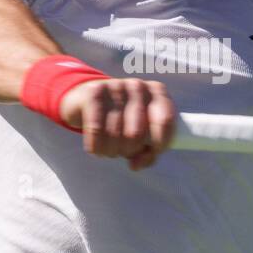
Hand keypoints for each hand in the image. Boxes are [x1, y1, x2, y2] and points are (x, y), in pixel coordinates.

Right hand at [59, 78, 176, 170]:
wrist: (87, 99)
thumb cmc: (121, 121)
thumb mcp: (140, 133)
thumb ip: (147, 152)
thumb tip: (136, 165)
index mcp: (157, 93)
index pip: (165, 121)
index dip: (158, 145)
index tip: (147, 155)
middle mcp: (138, 87)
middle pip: (137, 133)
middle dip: (129, 151)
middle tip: (123, 152)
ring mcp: (116, 87)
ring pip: (115, 134)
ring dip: (111, 152)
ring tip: (109, 150)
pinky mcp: (94, 92)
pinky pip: (96, 129)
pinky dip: (96, 147)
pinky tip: (96, 149)